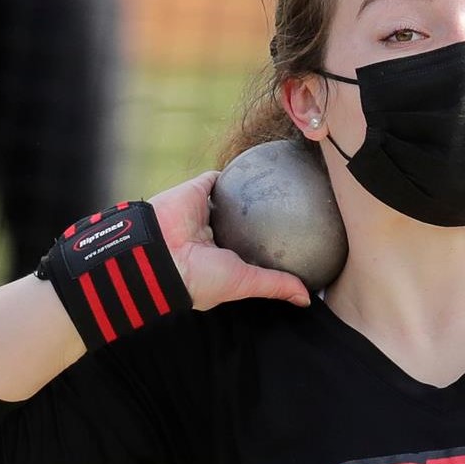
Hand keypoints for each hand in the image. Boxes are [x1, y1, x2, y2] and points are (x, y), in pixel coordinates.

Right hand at [147, 172, 311, 309]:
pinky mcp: (195, 190)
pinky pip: (217, 178)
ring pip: (231, 199)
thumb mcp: (245, 283)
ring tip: (276, 184)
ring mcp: (203, 212)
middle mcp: (212, 235)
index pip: (248, 249)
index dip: (265, 245)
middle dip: (260, 217)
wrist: (159, 252)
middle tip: (288, 208)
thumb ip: (275, 285)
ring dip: (249, 191)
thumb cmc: (201, 277)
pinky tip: (258, 165)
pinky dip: (233, 171)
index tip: (292, 239)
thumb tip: (306, 298)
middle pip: (241, 223)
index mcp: (220, 259)